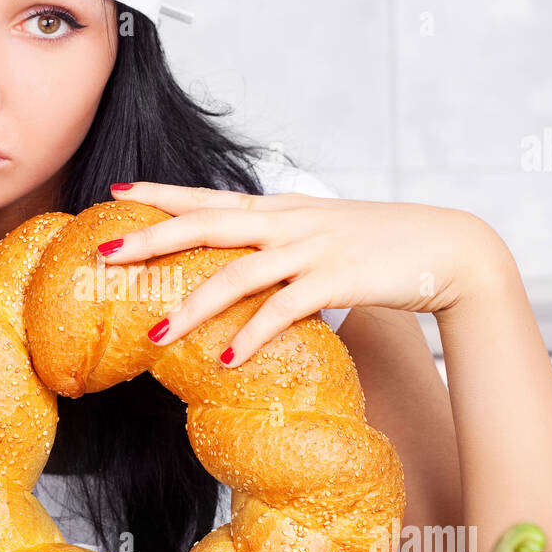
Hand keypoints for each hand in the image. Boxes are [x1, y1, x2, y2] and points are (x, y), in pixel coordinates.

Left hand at [97, 181, 510, 366]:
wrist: (449, 246)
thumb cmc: (382, 245)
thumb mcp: (321, 233)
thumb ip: (280, 243)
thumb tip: (244, 263)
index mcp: (280, 209)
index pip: (208, 197)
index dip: (161, 194)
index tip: (115, 193)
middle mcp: (288, 222)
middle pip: (206, 225)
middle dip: (151, 239)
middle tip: (103, 252)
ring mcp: (311, 250)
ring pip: (237, 274)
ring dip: (192, 305)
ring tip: (155, 334)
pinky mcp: (337, 281)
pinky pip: (284, 309)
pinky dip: (252, 334)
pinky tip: (227, 358)